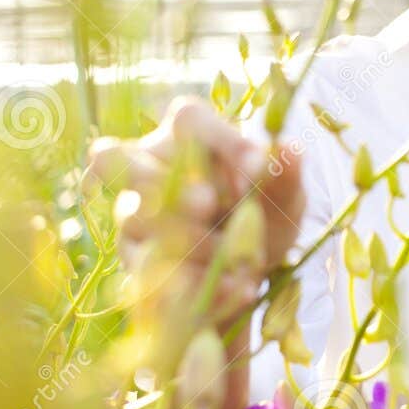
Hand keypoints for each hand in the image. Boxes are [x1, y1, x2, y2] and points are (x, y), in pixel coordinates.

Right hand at [84, 96, 307, 333]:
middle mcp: (147, 165)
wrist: (247, 272)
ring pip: (133, 216)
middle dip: (164, 181)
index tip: (258, 167)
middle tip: (208, 205)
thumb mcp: (283, 201)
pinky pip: (146, 267)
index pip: (188, 119)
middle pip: (117, 156)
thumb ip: (285, 177)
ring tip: (236, 262)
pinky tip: (231, 289)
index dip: (219, 139)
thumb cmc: (262, 216)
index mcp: (188, 135)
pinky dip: (191, 281)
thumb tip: (292, 148)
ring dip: (186, 240)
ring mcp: (131, 211)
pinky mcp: (132, 256)